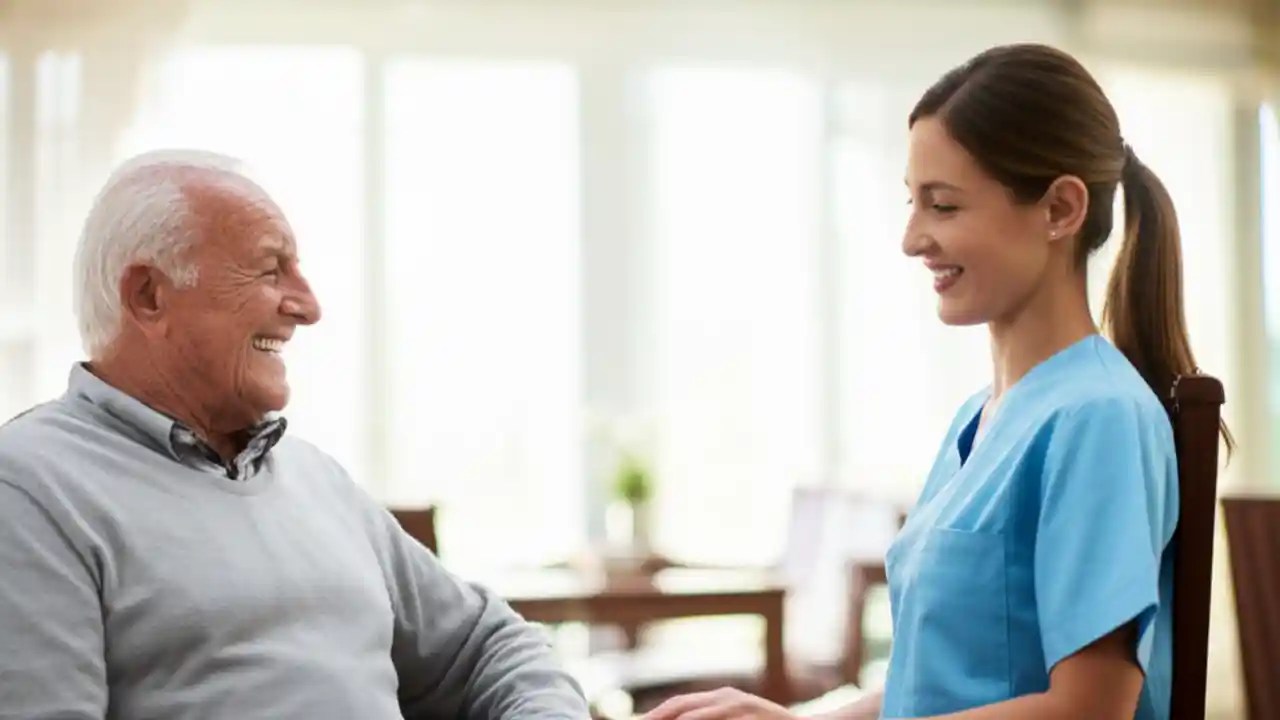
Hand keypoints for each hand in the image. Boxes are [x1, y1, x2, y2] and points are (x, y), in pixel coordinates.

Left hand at [641, 687, 797, 719]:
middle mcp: (727, 698)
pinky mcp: (748, 717)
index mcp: (722, 697)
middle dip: (657, 718)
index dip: (657, 715)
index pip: (679, 705)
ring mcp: (739, 707)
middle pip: (681, 708)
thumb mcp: (739, 718)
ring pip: (695, 716)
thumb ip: (713, 717)